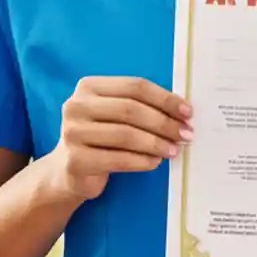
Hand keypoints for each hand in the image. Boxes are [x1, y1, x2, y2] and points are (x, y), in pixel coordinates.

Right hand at [51, 76, 193, 200]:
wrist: (68, 171)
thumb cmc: (101, 137)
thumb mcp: (114, 114)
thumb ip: (141, 106)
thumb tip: (182, 112)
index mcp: (89, 86)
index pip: (135, 86)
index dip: (165, 98)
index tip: (188, 112)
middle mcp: (76, 106)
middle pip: (131, 110)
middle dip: (164, 122)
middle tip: (186, 134)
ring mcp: (73, 133)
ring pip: (126, 135)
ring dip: (157, 143)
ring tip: (175, 149)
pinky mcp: (76, 161)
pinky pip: (119, 159)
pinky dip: (143, 161)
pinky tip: (156, 162)